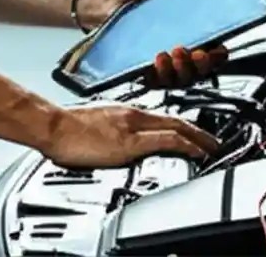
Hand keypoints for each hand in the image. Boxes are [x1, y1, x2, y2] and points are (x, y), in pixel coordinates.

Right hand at [41, 103, 219, 168]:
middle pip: (175, 120)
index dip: (182, 125)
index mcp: (125, 112)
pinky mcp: (129, 143)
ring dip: (198, 137)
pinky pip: (166, 140)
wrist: (52, 126)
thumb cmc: (66, 128)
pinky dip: (186, 144)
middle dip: (198, 131)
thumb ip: (111, 132)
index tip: (193, 134)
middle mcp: (133, 115)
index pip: (162, 117)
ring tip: (211, 148)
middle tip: (212, 141)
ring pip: (176, 127)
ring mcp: (133, 127)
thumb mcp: (95, 126)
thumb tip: (116, 143)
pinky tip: (196, 152)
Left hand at [76, 0, 229, 87]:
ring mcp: (163, 62)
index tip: (218, 49)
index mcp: (193, 29)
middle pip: (202, 70)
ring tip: (172, 53)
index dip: (220, 55)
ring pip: (181, 79)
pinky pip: (157, 82)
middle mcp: (181, 49)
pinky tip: (157, 59)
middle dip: (203, 65)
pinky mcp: (144, 69)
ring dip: (182, 70)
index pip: (216, 50)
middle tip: (198, 53)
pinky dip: (161, 75)